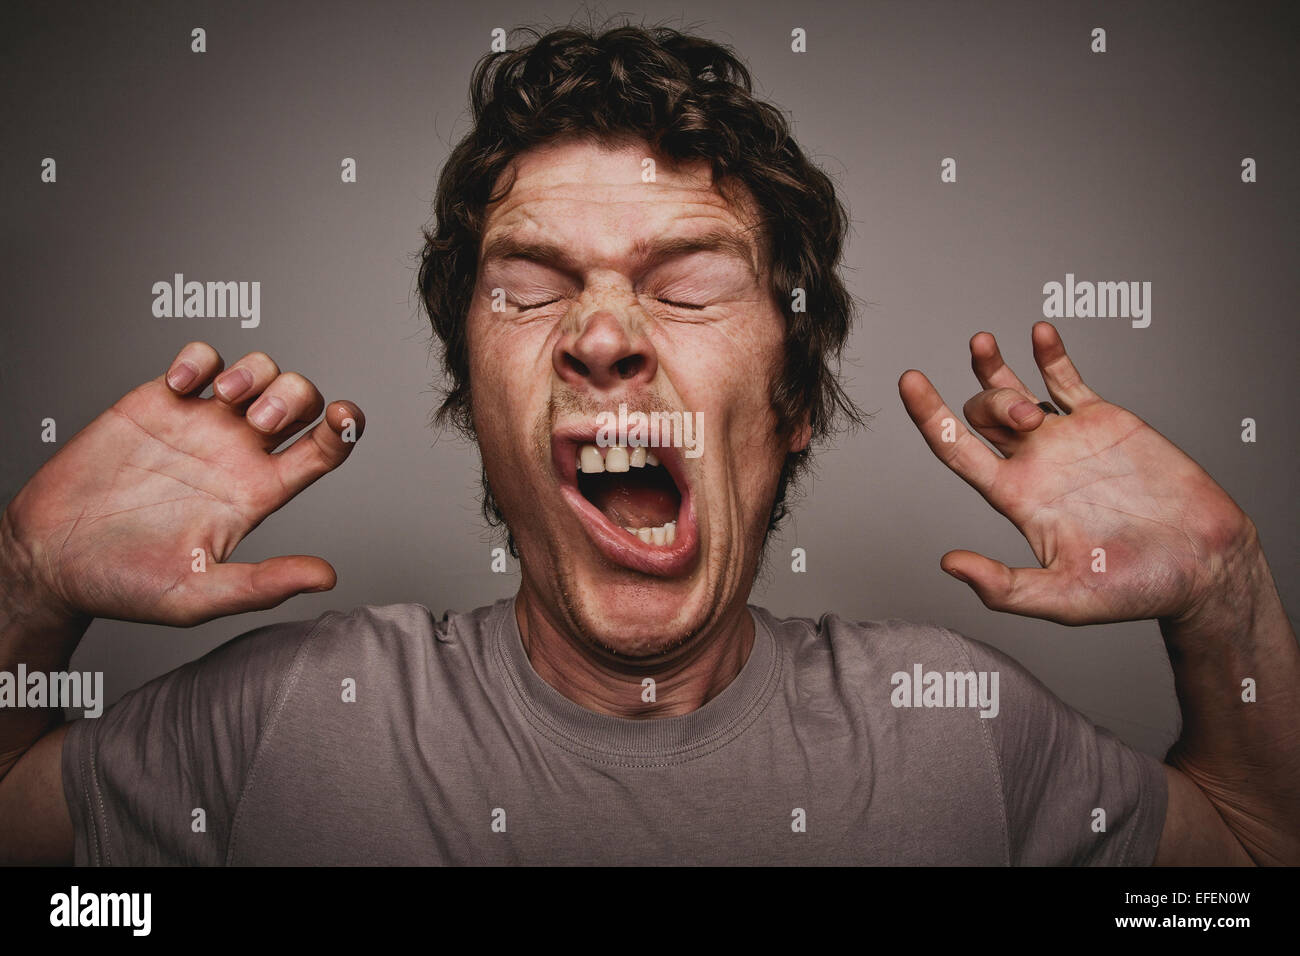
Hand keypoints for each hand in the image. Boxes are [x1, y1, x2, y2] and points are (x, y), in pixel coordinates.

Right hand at [1, 343, 364, 626]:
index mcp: (258, 493)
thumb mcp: (197, 596)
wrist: (51, 560)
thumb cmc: (124, 585)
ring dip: (253, 372)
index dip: (345, 428)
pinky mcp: (158, 404)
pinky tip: (180, 384)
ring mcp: (200, 425)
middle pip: (301, 400)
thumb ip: (262, 586)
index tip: (345, 416)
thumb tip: (326, 577)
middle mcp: (238, 454)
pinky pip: (200, 360)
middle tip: (259, 418)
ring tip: (222, 396)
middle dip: (294, 395)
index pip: (324, 451)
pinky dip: (199, 358)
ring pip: (258, 371)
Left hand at [898, 321, 1257, 625]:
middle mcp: (1033, 464)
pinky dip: (1049, 354)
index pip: (956, 451)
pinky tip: (1037, 332)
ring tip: (991, 350)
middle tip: (1029, 421)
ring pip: (1013, 390)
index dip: (928, 416)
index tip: (908, 381)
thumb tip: (948, 564)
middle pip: (979, 415)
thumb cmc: (1136, 590)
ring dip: (994, 367)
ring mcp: (1066, 439)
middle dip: (988, 400)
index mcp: (1015, 498)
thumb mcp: (1063, 597)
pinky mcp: (1104, 421)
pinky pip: (1066, 379)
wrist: (1203, 563)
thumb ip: (1005, 587)